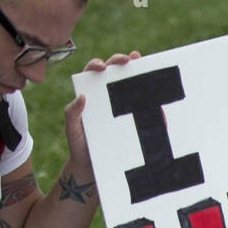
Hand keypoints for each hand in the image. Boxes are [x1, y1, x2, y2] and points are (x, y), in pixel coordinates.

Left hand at [64, 50, 140, 176]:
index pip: (92, 72)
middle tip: (129, 60)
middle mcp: (105, 95)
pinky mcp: (131, 117)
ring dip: (138, 73)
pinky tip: (156, 97)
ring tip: (145, 68)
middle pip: (113, 71)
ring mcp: (119, 106)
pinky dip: (150, 99)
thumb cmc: (79, 146)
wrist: (91, 167)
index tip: (102, 67)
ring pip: (129, 84)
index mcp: (89, 94)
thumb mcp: (72, 131)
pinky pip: (141, 106)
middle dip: (121, 61)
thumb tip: (81, 96)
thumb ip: (72, 114)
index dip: (97, 65)